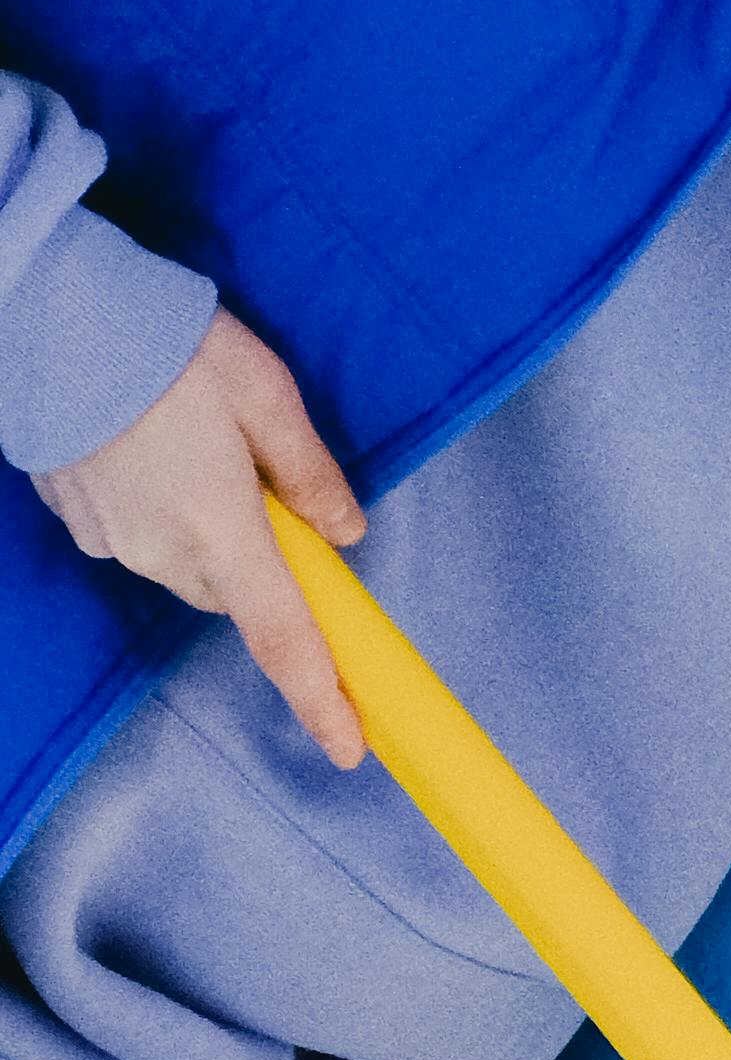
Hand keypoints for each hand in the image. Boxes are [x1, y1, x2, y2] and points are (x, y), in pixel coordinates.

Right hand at [43, 309, 365, 768]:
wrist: (53, 312)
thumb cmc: (166, 344)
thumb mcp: (267, 395)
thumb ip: (310, 474)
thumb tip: (345, 532)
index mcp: (221, 530)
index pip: (283, 639)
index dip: (320, 699)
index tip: (349, 748)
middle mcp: (162, 551)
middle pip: (237, 595)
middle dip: (260, 560)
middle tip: (257, 482)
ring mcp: (111, 539)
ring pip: (187, 567)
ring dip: (208, 530)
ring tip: (195, 446)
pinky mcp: (76, 519)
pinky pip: (137, 538)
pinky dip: (158, 509)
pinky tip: (149, 448)